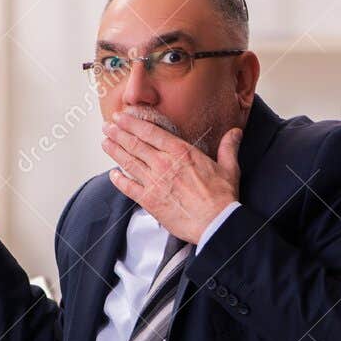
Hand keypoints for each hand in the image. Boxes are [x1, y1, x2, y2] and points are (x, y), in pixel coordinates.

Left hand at [102, 116, 241, 243]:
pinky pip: (128, 188)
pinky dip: (118, 180)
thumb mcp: (229, 167)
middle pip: (135, 144)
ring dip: (114, 150)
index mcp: (181, 153)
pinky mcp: (150, 201)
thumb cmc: (222, 198)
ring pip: (128, 162)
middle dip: (119, 133)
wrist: (216, 223)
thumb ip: (228, 147)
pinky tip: (112, 173)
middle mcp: (164, 164)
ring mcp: (154, 182)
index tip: (122, 117)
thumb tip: (235, 132)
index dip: (133, 123)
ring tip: (105, 141)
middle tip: (108, 125)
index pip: (151, 132)